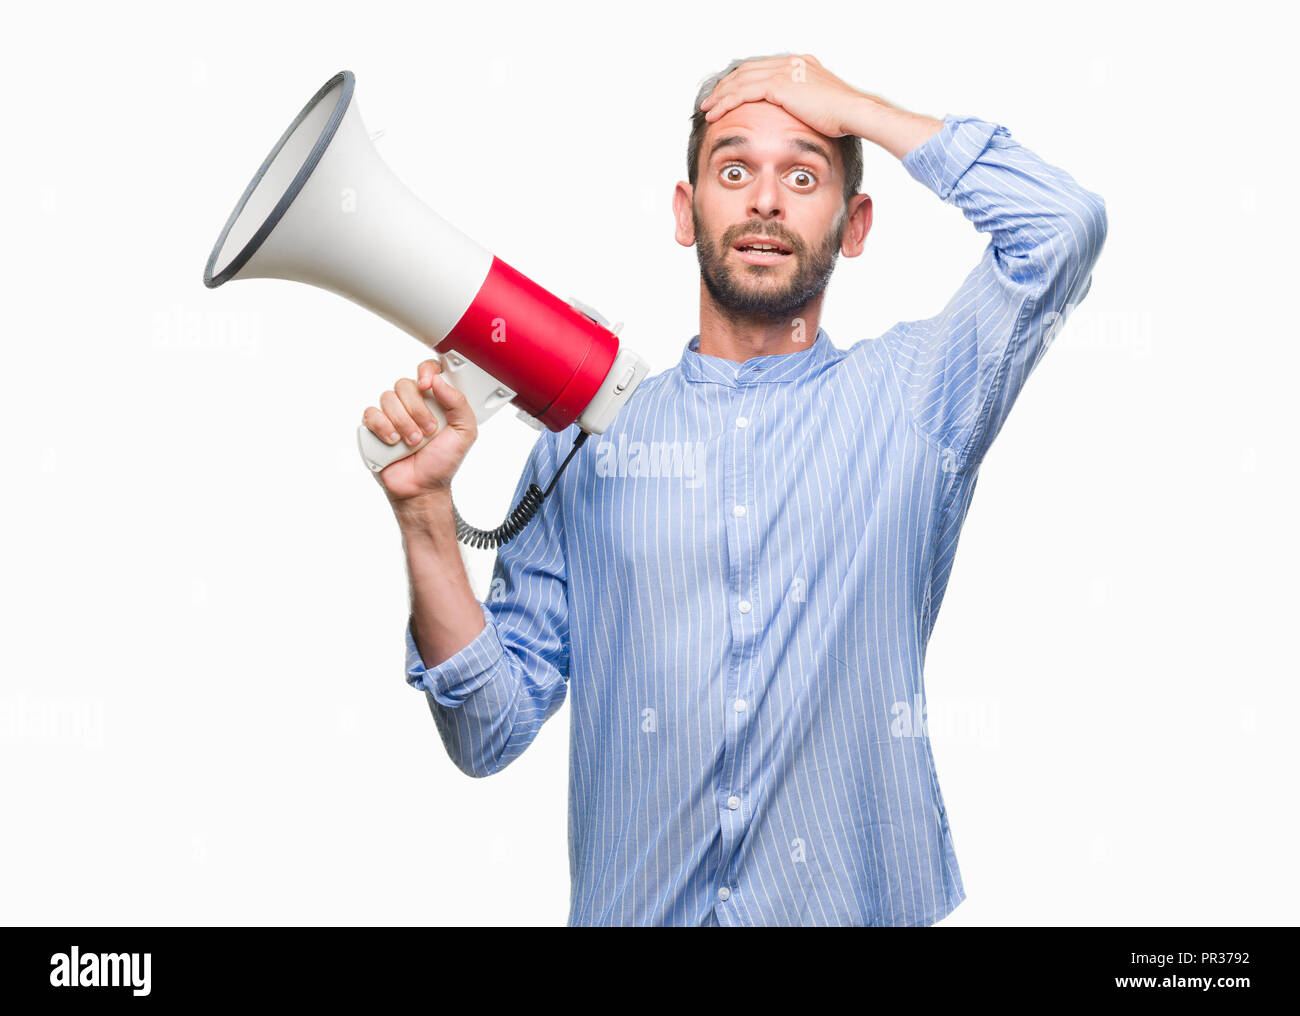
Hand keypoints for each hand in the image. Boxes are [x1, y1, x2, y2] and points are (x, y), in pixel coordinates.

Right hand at [361, 359, 477, 503]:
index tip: (427, 385)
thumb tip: (440, 381)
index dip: (425, 371)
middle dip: (417, 410)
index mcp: (434, 400)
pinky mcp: (374, 427)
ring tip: (413, 442)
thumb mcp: (465, 432)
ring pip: (388, 398)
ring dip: (403, 423)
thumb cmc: (443, 461)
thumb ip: (459, 404)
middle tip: (428, 431)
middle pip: (404, 384)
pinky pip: (371, 414)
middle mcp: (412, 403)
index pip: (427, 370)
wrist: (422, 488)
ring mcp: (392, 414)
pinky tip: (394, 442)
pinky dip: (383, 428)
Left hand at [698, 53, 864, 137]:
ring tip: (706, 109)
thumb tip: (799, 120)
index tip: (729, 97)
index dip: (742, 83)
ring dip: (721, 96)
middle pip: (747, 71)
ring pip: (741, 80)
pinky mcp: (780, 85)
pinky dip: (727, 103)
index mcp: (800, 66)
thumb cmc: (844, 118)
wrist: (854, 113)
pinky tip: (715, 113)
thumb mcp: (822, 107)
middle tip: (710, 102)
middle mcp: (790, 64)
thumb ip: (806, 107)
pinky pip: (744, 92)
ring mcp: (785, 71)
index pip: (761, 70)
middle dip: (726, 87)